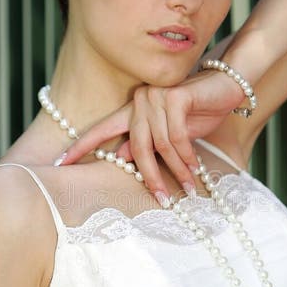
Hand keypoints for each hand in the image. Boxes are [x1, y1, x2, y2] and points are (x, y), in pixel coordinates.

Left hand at [56, 70, 246, 199]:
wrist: (227, 86)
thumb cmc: (198, 112)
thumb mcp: (169, 135)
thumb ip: (145, 144)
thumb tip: (121, 159)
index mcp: (133, 110)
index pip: (102, 129)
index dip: (81, 146)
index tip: (60, 163)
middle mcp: (139, 100)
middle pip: (137, 147)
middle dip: (150, 177)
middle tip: (163, 200)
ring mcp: (155, 96)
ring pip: (160, 145)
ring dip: (176, 169)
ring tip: (189, 186)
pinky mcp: (174, 96)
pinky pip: (176, 136)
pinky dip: (186, 154)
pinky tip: (195, 167)